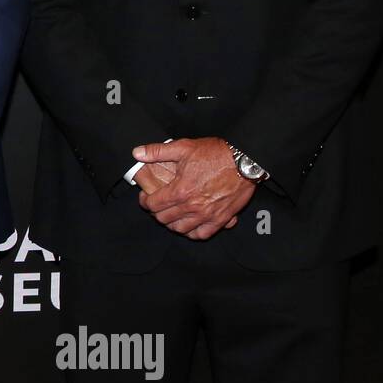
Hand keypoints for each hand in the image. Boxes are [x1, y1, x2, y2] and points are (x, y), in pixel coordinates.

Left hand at [132, 138, 252, 238]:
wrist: (245, 161)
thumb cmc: (216, 153)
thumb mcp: (184, 147)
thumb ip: (157, 151)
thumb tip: (137, 153)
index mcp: (180, 190)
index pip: (153, 205)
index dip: (145, 202)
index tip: (145, 198)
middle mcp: (192, 206)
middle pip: (164, 219)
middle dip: (157, 212)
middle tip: (158, 205)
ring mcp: (207, 215)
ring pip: (181, 229)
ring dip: (173, 224)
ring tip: (172, 215)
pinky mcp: (221, 219)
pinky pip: (202, 234)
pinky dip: (193, 232)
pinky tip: (190, 225)